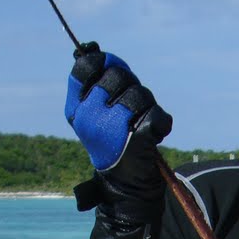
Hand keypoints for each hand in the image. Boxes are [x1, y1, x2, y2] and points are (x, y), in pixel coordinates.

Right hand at [65, 43, 172, 195]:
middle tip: (132, 107)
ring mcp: (111, 129)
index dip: (105, 63)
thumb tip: (96, 50)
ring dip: (148, 106)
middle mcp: (89, 116)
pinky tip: (156, 134)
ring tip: (140, 124)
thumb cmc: (113, 145)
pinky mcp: (136, 141)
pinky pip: (157, 115)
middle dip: (131, 86)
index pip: (86, 66)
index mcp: (76, 108)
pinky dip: (162, 123)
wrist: (125, 187)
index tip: (113, 71)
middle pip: (118, 75)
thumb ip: (97, 84)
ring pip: (140, 94)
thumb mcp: (95, 115)